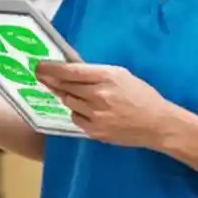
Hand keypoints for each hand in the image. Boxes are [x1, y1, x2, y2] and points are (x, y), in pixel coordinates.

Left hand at [32, 62, 176, 148]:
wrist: (158, 124)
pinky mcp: (95, 131)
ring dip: (66, 96)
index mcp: (106, 77)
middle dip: (52, 81)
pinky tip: (85, 109)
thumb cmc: (142, 96)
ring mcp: (96, 115)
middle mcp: (98, 95)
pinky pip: (75, 118)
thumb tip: (72, 70)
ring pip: (68, 102)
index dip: (51, 69)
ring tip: (70, 92)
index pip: (71, 71)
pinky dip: (77, 112)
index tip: (39, 67)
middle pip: (65, 87)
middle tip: (42, 77)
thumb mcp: (121, 75)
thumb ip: (97, 73)